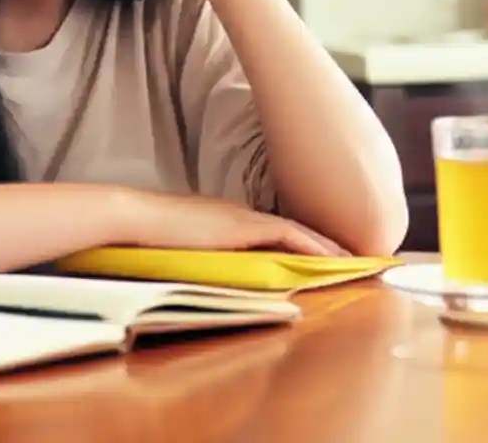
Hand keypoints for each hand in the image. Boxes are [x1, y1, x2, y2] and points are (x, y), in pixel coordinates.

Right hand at [117, 189, 350, 256]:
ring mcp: (241, 217)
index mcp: (226, 220)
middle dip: (323, 243)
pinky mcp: (242, 225)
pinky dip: (312, 245)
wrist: (135, 218)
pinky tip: (332, 257)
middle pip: (291, 229)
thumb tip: (215, 273)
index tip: (323, 256)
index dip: (302, 243)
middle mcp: (239, 214)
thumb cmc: (148, 238)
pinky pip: (288, 234)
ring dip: (325, 245)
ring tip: (352, 259)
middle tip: (352, 257)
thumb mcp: (181, 249)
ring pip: (296, 230)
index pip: (273, 232)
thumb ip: (202, 257)